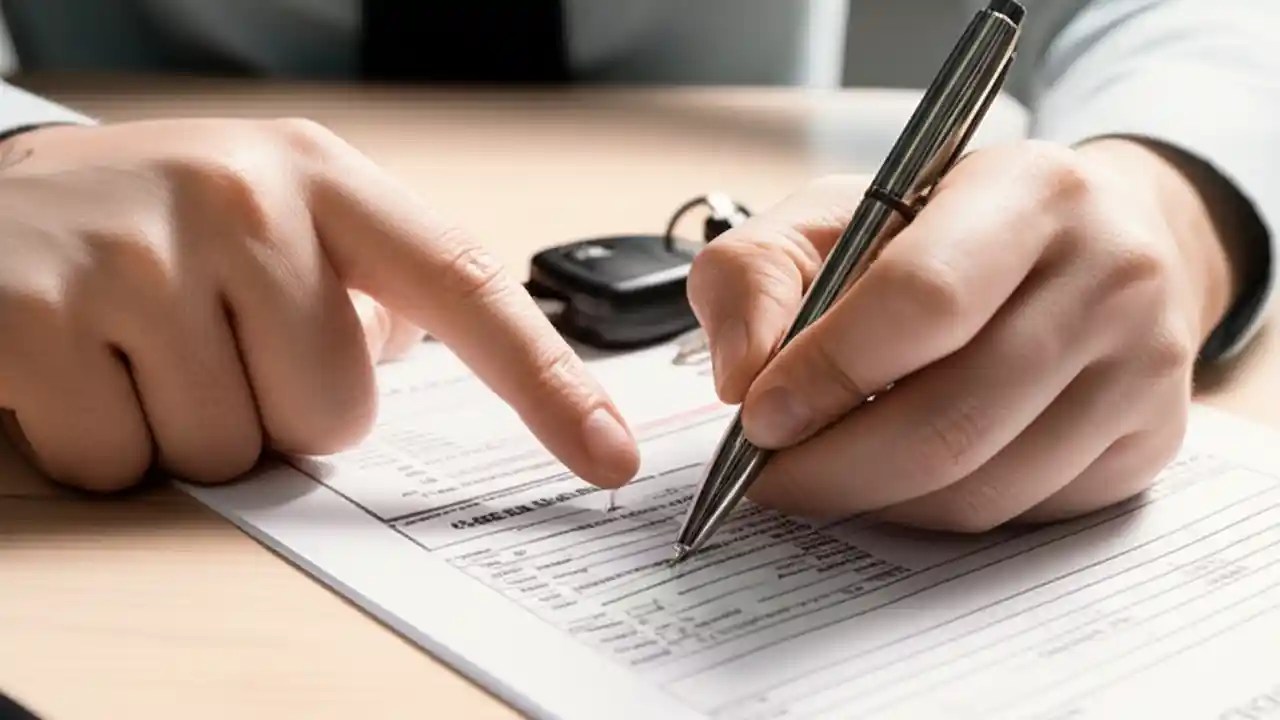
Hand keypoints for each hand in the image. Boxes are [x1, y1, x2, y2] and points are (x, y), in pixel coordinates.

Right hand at [0, 119, 638, 490]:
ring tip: (144, 349)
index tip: (608, 453)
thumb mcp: (275, 213)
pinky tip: (83, 367)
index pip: (463, 287)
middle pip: (337, 413)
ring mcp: (139, 254)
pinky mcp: (41, 316)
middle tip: (213, 346)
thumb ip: (369, 280)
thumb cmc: (157, 222)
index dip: (546, 383)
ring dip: (193, 430)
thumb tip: (435, 344)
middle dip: (280, 413)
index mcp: (321, 178)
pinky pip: (126, 463)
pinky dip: (107, 445)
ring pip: (233, 451)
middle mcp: (243, 199)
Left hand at [688, 138, 1256, 531]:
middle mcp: (1110, 277)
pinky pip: (1020, 515)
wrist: (1095, 241)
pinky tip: (899, 478)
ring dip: (876, 501)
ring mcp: (1143, 367)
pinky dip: (936, 514)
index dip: (828, 373)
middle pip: (951, 419)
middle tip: (769, 479)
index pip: (924, 300)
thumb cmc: (946, 229)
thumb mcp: (836, 213)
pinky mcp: (1150, 440)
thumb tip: (741, 378)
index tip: (758, 418)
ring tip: (823, 475)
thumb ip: (757, 272)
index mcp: (1030, 193)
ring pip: (983, 487)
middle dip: (834, 467)